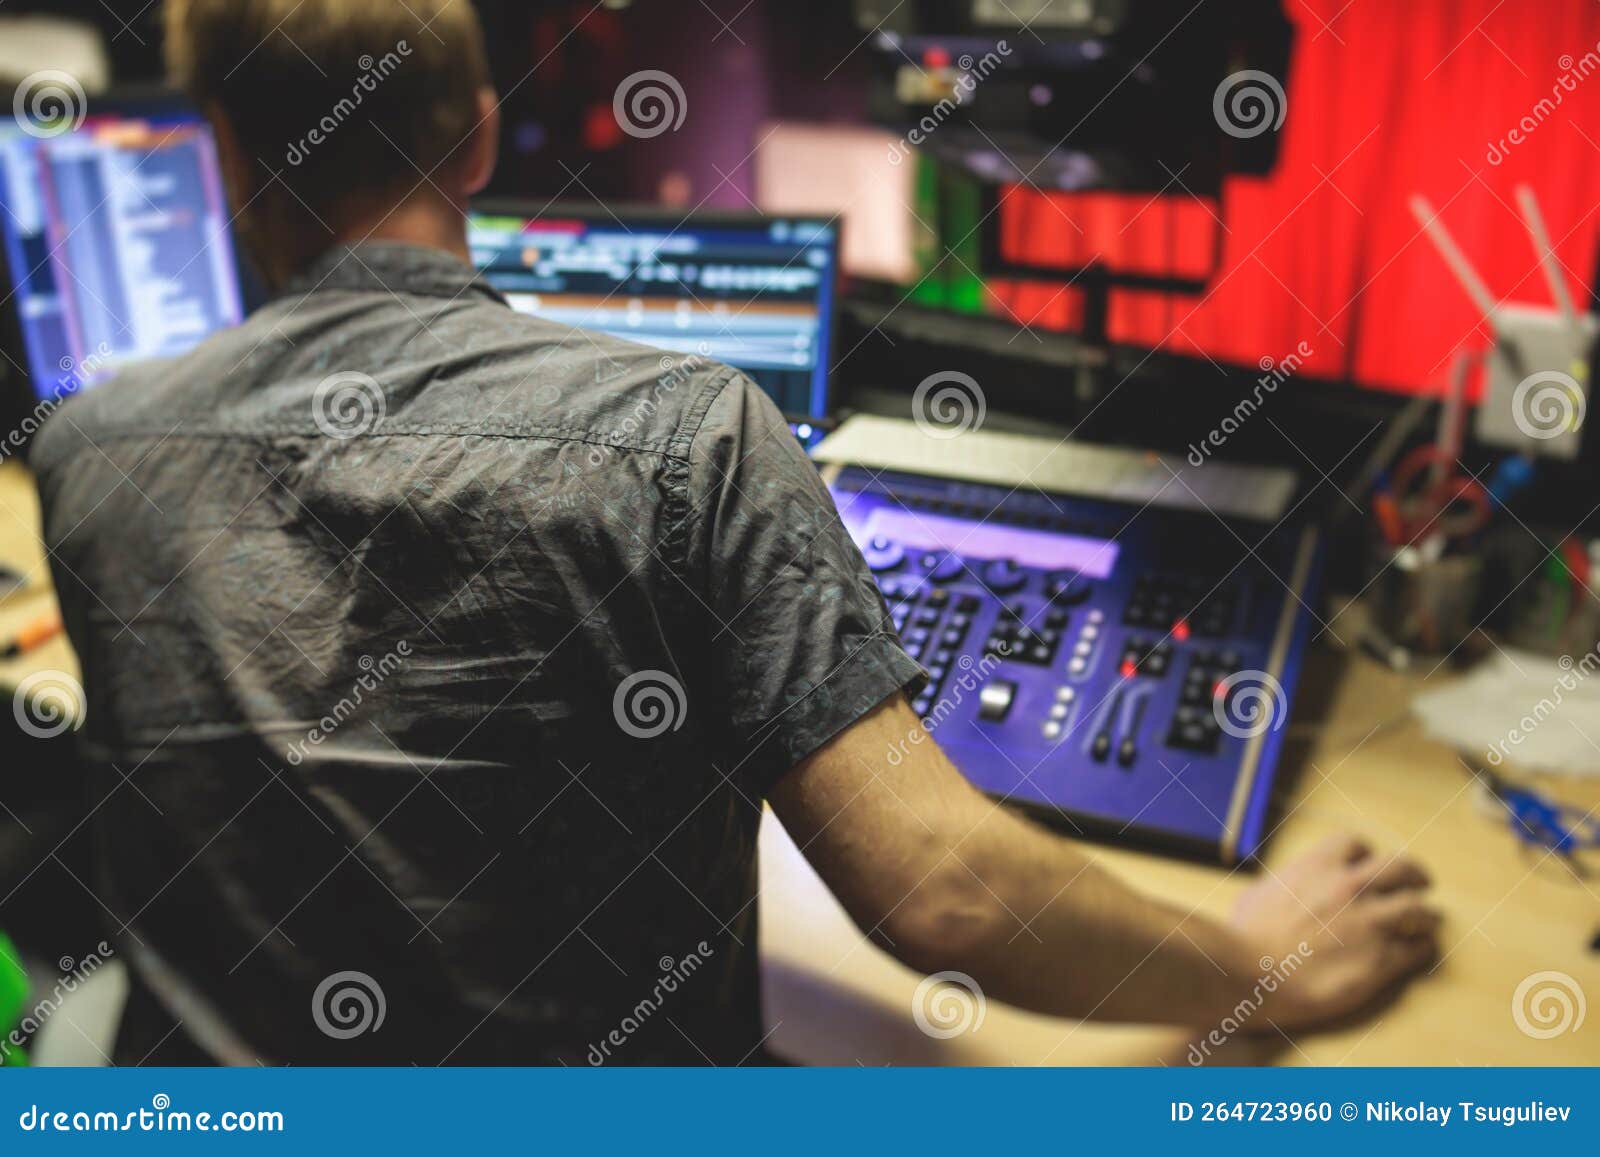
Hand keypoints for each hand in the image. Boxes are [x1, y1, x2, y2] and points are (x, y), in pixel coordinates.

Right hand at [1228, 833, 1439, 1030]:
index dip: (1366, 856)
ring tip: (1429, 921)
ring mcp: (1370, 923)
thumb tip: (1280, 891)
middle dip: (1414, 875)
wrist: (1252, 972)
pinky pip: (1418, 949)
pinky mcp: (1381, 960)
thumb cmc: (1245, 936)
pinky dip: (1421, 947)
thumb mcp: (1258, 894)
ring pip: (1419, 908)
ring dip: (1426, 914)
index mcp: (1318, 865)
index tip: (1368, 867)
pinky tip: (1418, 951)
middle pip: (1402, 867)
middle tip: (1420, 884)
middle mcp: (1350, 887)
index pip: (1357, 844)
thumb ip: (1282, 886)